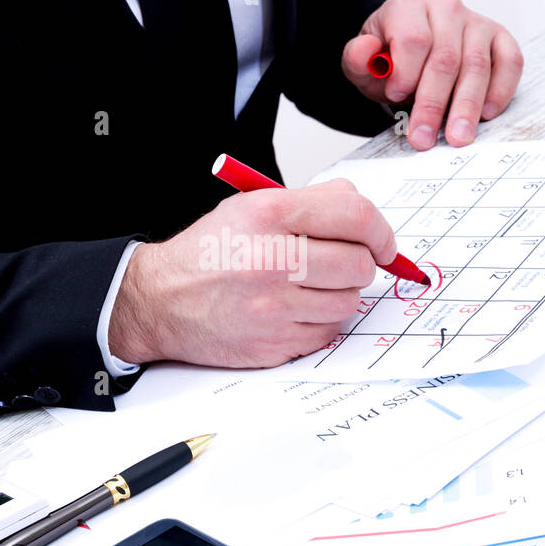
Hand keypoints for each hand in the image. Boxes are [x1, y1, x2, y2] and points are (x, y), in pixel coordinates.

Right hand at [108, 180, 395, 367]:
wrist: (161, 300)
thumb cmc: (209, 253)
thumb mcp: (251, 206)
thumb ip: (311, 202)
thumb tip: (364, 214)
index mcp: (269, 215)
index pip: (357, 217)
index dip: (381, 231)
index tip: (383, 242)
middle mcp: (272, 259)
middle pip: (360, 263)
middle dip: (359, 263)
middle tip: (340, 263)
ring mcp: (274, 306)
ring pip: (350, 301)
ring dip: (339, 293)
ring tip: (309, 285)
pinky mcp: (274, 342)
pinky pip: (328, 331)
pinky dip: (320, 320)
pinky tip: (294, 309)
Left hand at [342, 0, 523, 150]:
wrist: (411, 48)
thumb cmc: (390, 58)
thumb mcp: (363, 62)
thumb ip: (357, 59)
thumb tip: (364, 53)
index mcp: (408, 7)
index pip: (414, 39)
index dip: (407, 73)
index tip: (397, 98)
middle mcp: (446, 9)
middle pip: (445, 58)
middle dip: (433, 104)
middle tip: (424, 138)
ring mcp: (476, 23)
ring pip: (477, 65)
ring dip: (467, 106)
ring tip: (457, 138)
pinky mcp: (500, 38)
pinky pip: (510, 62)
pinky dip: (501, 90)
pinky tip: (487, 114)